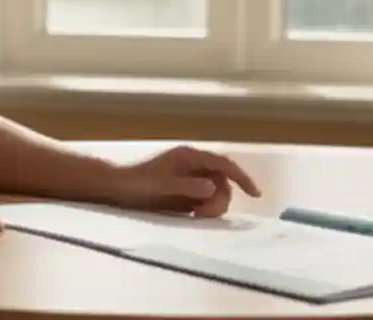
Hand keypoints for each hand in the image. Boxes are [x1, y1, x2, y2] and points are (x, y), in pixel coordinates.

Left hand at [109, 145, 260, 217]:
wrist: (117, 188)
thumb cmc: (137, 184)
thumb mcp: (163, 186)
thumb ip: (188, 186)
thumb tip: (213, 186)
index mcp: (189, 157)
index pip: (223, 164)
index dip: (241, 177)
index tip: (255, 194)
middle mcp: (193, 164)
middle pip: (222, 181)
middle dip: (219, 200)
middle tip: (202, 216)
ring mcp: (189, 177)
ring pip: (215, 192)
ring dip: (212, 206)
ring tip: (196, 216)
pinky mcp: (185, 190)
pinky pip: (205, 199)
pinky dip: (205, 209)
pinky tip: (194, 216)